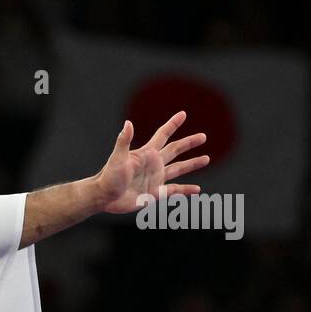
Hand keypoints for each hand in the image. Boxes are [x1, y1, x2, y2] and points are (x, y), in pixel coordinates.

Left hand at [94, 111, 209, 214]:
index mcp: (146, 154)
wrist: (104, 197)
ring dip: (192, 164)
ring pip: (178, 169)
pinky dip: (186, 190)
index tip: (183, 114)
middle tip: (203, 136)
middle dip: (189, 143)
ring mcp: (155, 178)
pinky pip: (174, 190)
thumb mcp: (117, 158)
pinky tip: (197, 189)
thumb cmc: (108, 177)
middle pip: (175, 150)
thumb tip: (128, 123)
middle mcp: (153, 164)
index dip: (172, 124)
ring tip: (206, 159)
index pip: (163, 135)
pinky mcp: (155, 193)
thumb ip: (124, 141)